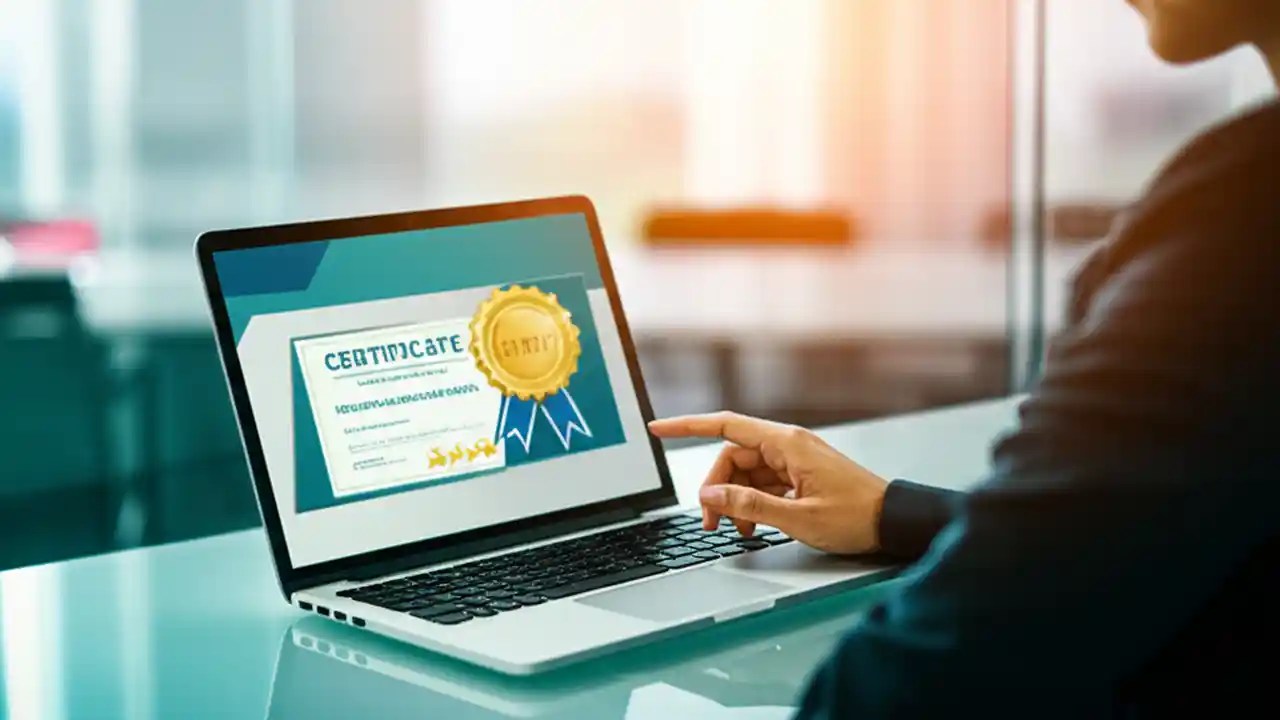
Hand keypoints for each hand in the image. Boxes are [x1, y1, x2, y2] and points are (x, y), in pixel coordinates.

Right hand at [648, 412, 889, 554]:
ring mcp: (794, 459)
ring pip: (745, 472)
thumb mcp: (798, 516)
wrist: (896, 521)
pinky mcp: (800, 475)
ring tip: (738, 530)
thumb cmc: (857, 516)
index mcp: (786, 443)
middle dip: (715, 486)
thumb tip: (711, 494)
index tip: (658, 428)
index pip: (725, 425)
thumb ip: (750, 505)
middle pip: (732, 456)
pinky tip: (754, 525)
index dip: (687, 426)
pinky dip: (752, 502)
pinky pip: (763, 482)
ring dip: (734, 499)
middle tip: (712, 522)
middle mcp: (787, 445)